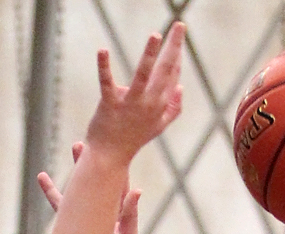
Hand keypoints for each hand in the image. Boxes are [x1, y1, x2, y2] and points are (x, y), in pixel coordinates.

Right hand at [38, 144, 141, 233]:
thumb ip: (130, 213)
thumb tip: (137, 189)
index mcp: (117, 205)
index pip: (118, 177)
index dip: (116, 160)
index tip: (113, 142)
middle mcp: (102, 204)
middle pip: (98, 173)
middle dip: (94, 155)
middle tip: (92, 136)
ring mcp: (86, 210)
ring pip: (80, 182)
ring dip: (77, 165)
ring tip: (74, 145)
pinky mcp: (73, 220)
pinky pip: (59, 202)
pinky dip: (50, 190)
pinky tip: (41, 176)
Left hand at [85, 25, 183, 163]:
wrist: (110, 157)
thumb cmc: (133, 139)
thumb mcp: (158, 126)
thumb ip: (173, 108)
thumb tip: (181, 87)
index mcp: (160, 105)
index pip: (172, 76)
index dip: (176, 55)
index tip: (178, 35)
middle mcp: (149, 104)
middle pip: (165, 72)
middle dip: (174, 47)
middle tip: (179, 25)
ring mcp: (130, 105)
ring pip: (143, 76)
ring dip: (150, 55)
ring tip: (155, 35)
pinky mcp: (110, 105)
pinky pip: (107, 83)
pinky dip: (104, 67)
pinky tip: (103, 50)